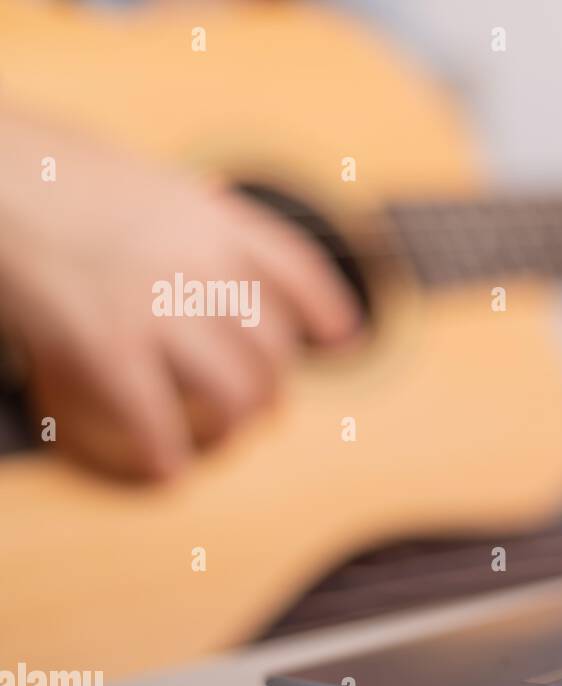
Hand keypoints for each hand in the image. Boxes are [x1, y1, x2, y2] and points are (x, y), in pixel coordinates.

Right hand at [0, 111, 361, 479]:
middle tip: (264, 403)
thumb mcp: (137, 175)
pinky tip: (165, 468)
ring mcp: (158, 307)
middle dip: (272, 383)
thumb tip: (211, 216)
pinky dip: (165, 453)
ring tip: (223, 434)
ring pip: (234, 389)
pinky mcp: (109, 348)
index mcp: (211, 216)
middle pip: (271, 345)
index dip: (327, 308)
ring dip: (233, 422)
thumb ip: (182, 210)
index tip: (344, 337)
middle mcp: (200, 262)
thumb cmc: (43, 168)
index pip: (297, 268)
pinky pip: (156, 420)